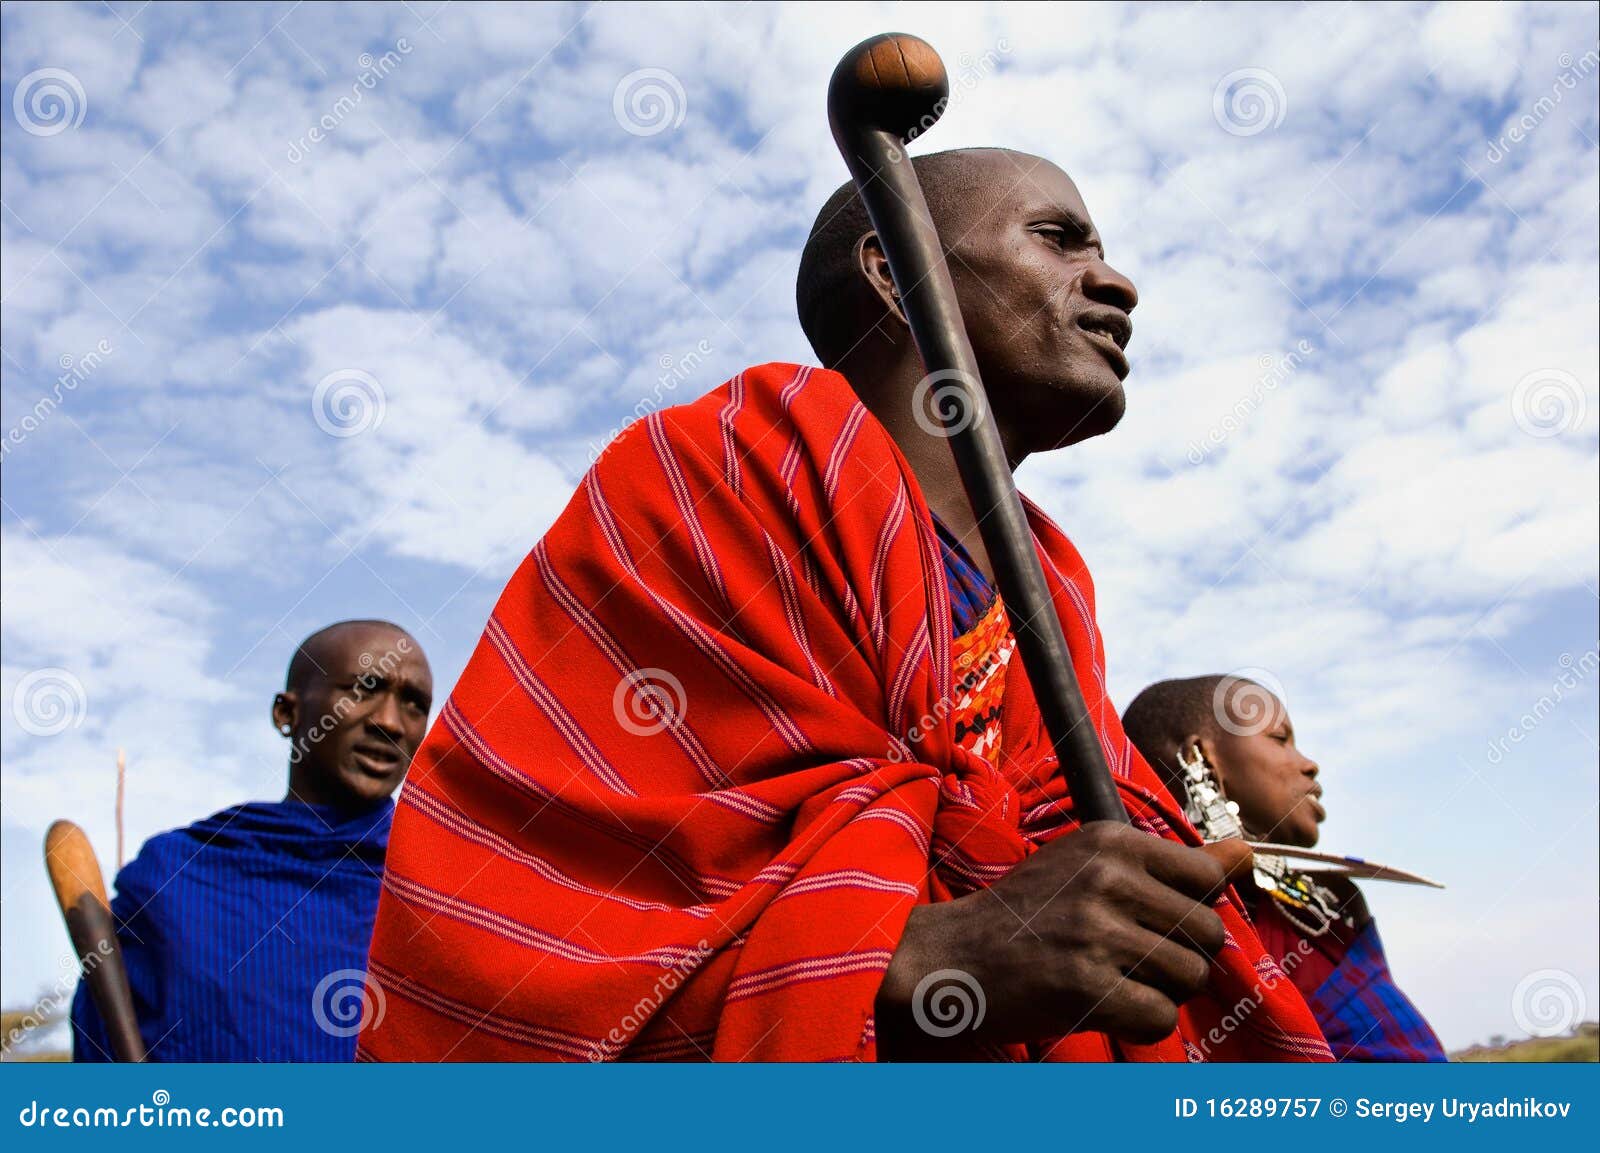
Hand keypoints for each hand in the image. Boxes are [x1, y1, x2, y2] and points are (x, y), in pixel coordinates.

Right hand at [876, 821, 1228, 1054]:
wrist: (953, 958)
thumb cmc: (1028, 913)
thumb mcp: (1091, 864)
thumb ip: (1171, 863)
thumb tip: (1247, 854)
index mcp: (1111, 841)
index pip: (1205, 877)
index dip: (1189, 909)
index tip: (1153, 921)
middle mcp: (1106, 878)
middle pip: (1207, 931)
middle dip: (1180, 956)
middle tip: (1131, 960)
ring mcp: (1095, 931)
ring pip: (1189, 976)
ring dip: (1160, 991)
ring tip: (1113, 981)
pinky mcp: (1085, 985)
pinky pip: (1160, 1017)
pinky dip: (1141, 1024)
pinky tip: (1105, 1008)